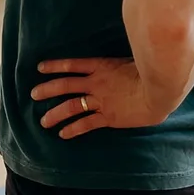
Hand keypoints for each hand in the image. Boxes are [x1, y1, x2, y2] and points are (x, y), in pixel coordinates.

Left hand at [31, 57, 172, 138]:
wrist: (159, 90)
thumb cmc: (151, 72)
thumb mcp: (132, 60)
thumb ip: (119, 63)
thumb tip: (116, 62)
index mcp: (102, 66)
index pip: (73, 65)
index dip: (55, 66)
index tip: (40, 68)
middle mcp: (97, 83)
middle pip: (66, 85)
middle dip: (48, 89)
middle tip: (34, 94)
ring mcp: (101, 101)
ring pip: (71, 106)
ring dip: (55, 113)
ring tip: (43, 121)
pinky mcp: (108, 117)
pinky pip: (86, 124)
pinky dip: (73, 129)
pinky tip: (62, 134)